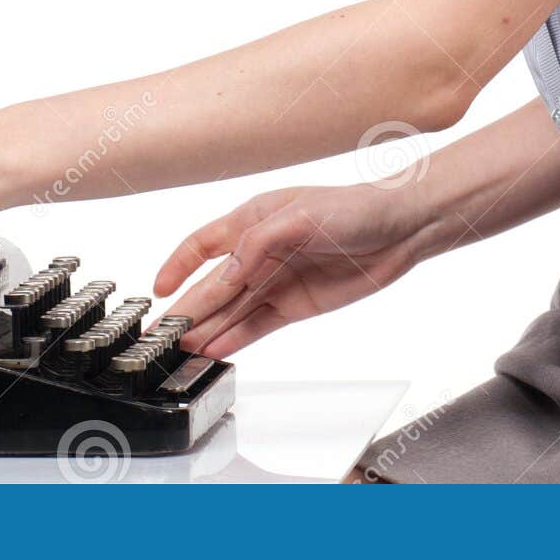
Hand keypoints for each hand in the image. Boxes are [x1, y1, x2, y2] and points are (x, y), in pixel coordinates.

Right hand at [152, 182, 433, 358]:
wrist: (401, 229)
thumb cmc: (354, 207)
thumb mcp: (301, 216)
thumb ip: (258, 244)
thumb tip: (226, 273)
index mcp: (253, 218)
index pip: (203, 244)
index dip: (178, 266)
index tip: (158, 292)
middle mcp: (260, 251)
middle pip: (215, 284)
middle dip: (190, 308)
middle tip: (164, 335)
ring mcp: (277, 280)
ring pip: (233, 309)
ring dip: (208, 329)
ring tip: (182, 352)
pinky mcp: (295, 305)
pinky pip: (258, 323)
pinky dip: (236, 338)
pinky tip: (216, 350)